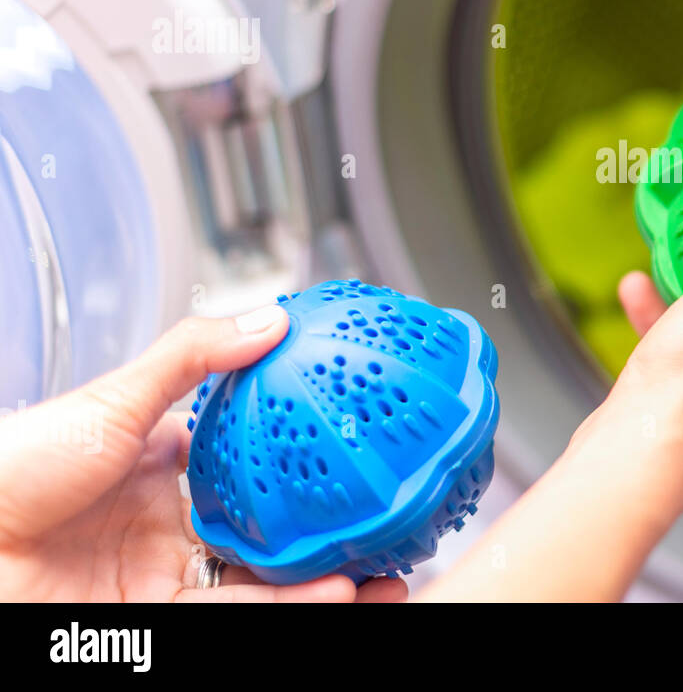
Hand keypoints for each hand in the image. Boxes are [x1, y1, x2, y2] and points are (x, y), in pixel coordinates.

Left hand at [0, 308, 407, 601]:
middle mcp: (169, 523)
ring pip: (269, 576)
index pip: (248, 458)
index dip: (302, 454)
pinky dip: (296, 603)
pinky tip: (339, 588)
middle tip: (389, 518)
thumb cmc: (8, 468)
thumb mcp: (110, 400)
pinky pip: (242, 610)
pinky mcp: (160, 619)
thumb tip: (268, 319)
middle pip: (270, 525)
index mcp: (160, 465)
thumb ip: (192, 358)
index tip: (350, 441)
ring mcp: (166, 574)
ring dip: (330, 575)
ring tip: (387, 565)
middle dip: (331, 527)